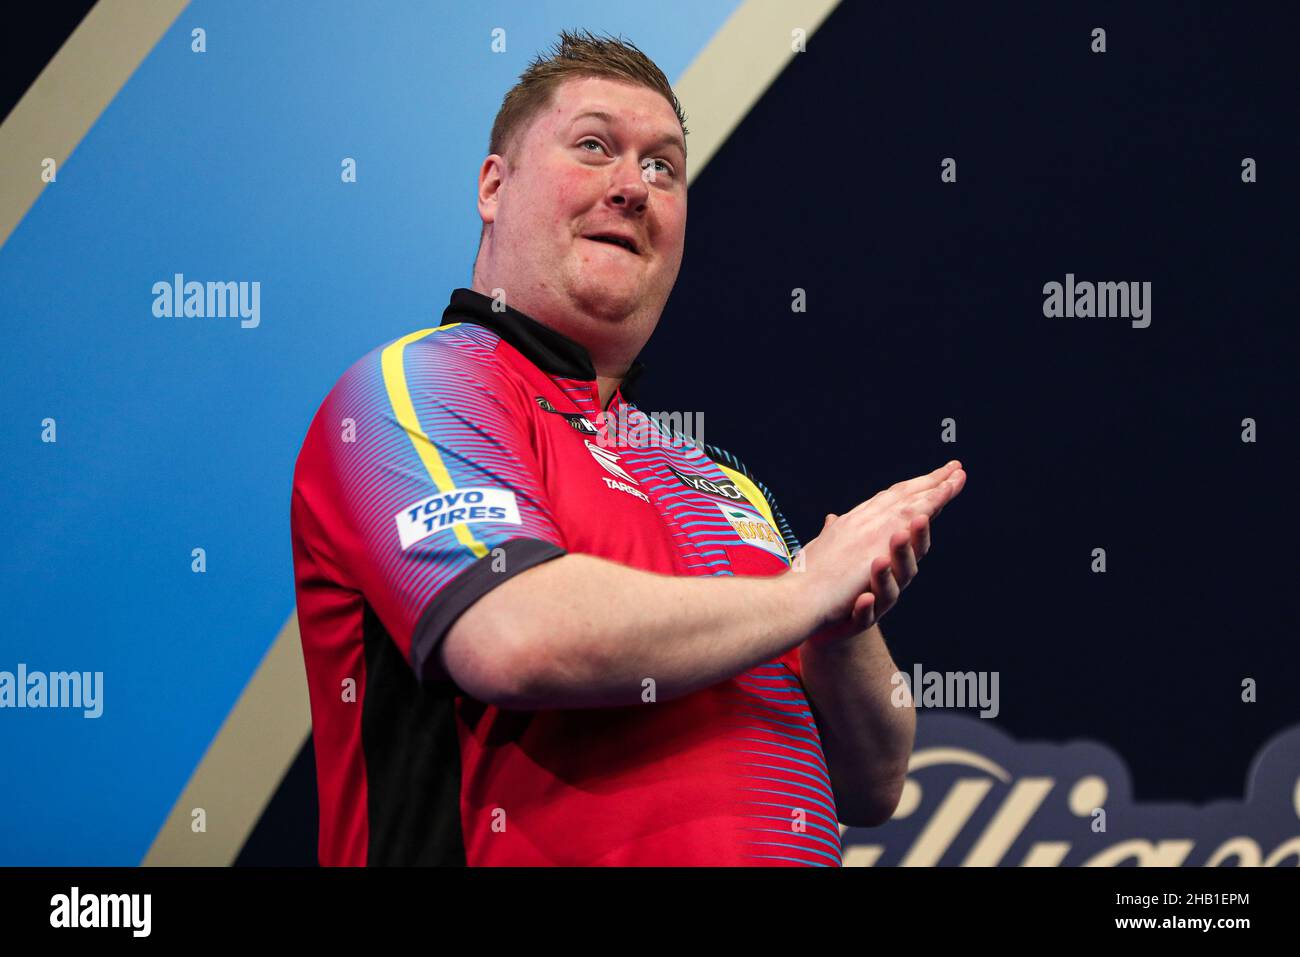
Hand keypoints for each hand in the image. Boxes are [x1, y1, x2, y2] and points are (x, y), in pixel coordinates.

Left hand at [790, 460, 965, 643]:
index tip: (953, 480)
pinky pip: (864, 616)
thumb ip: (856, 528)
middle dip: (915, 539)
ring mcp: (875, 602)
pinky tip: (864, 599)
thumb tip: (838, 511)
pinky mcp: (857, 622)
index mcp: (891, 557)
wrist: (820, 618)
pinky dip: (865, 608)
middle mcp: (890, 580)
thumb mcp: (852, 548)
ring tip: (881, 559)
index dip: (933, 507)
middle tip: (920, 518)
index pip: (914, 529)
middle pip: (909, 558)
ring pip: (890, 588)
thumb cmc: (842, 580)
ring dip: (887, 572)